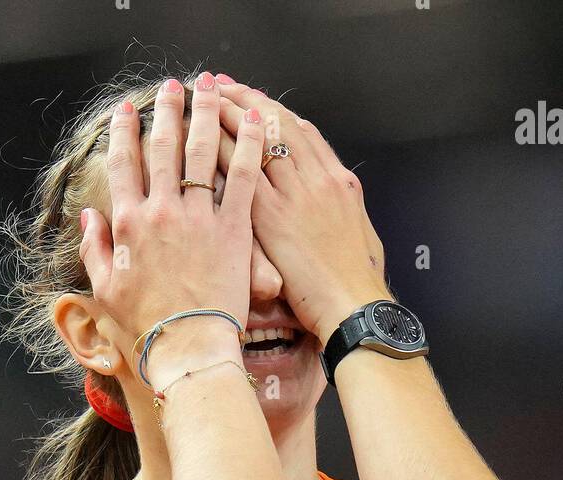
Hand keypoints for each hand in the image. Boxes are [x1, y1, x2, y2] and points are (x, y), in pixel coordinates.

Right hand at [79, 75, 265, 387]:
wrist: (188, 350)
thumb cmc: (146, 329)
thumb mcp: (106, 291)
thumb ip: (95, 249)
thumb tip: (90, 217)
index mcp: (128, 224)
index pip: (123, 163)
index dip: (124, 131)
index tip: (127, 109)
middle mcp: (162, 212)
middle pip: (162, 146)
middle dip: (166, 110)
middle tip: (172, 87)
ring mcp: (199, 218)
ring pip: (201, 151)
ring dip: (205, 113)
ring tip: (209, 87)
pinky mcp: (233, 230)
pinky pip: (243, 177)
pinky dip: (249, 144)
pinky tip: (253, 120)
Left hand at [215, 80, 388, 343]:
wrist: (357, 309)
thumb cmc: (357, 287)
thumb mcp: (360, 239)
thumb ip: (342, 212)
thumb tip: (336, 199)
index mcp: (341, 183)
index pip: (303, 132)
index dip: (273, 112)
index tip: (254, 101)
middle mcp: (320, 179)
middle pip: (279, 123)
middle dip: (247, 100)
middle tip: (222, 86)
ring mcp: (297, 195)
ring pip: (259, 138)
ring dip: (229, 115)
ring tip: (204, 100)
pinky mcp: (275, 218)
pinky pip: (243, 172)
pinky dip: (223, 150)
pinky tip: (202, 139)